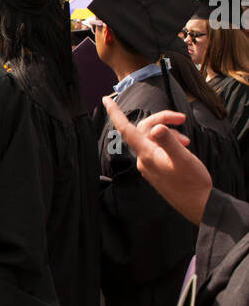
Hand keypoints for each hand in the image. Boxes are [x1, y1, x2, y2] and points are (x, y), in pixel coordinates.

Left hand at [103, 98, 211, 224]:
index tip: (106, 100)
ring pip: (153, 139)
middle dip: (162, 119)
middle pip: (145, 129)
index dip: (115, 113)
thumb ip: (168, 141)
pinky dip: (168, 143)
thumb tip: (156, 128)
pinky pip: (157, 150)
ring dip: (168, 133)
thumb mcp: (183, 158)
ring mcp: (149, 166)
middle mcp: (144, 160)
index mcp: (147, 155)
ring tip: (187, 140)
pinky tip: (182, 148)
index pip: (126, 129)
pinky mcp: (156, 171)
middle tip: (182, 118)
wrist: (198, 205)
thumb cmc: (192, 182)